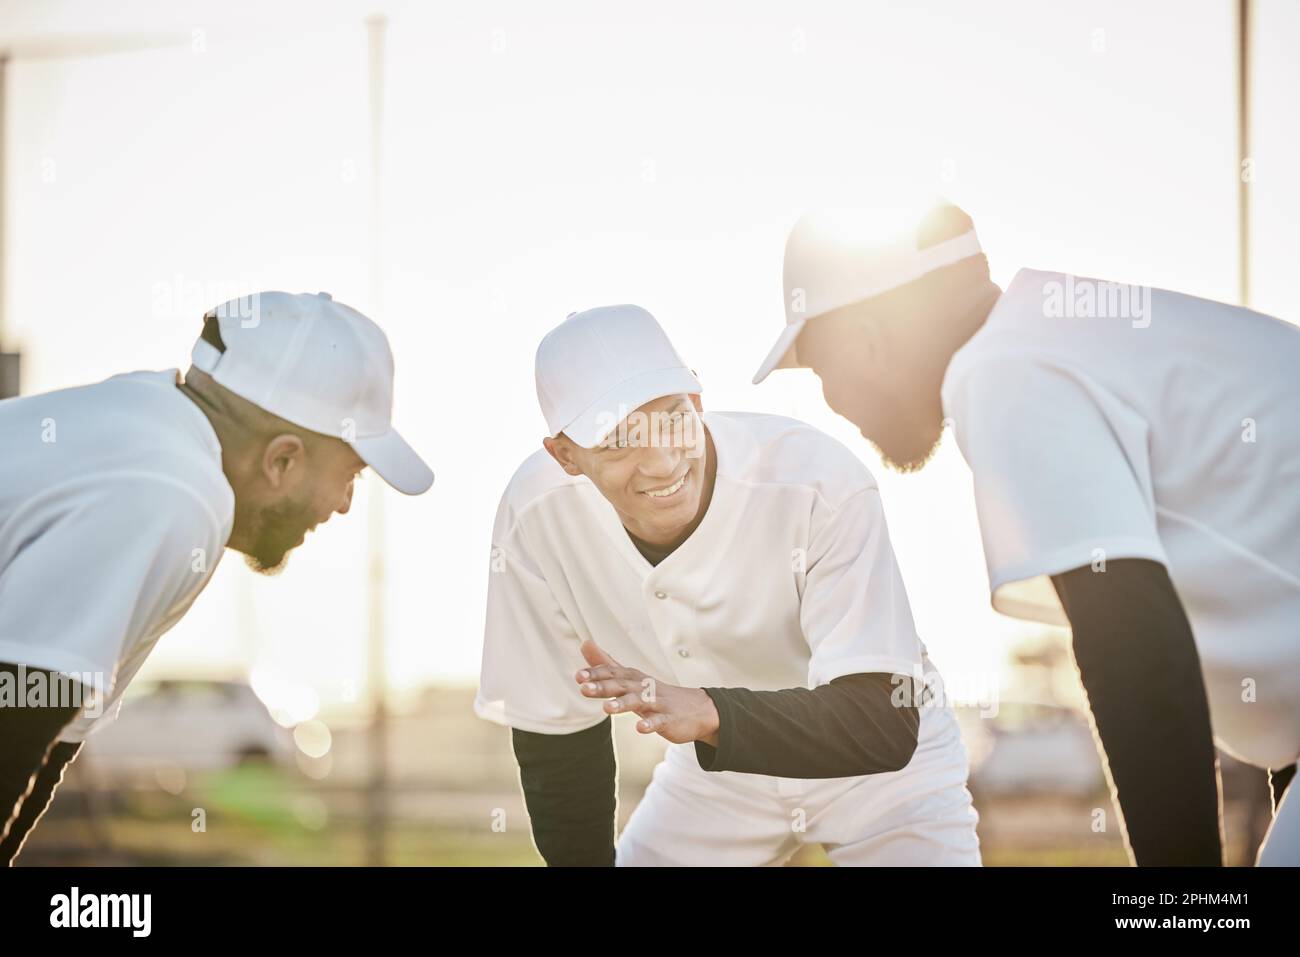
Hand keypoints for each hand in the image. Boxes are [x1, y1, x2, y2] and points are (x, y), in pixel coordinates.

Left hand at [575, 639, 719, 746]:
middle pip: (623, 685)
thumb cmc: (657, 693)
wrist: (696, 709)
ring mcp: (658, 703)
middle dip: (604, 687)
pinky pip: (660, 721)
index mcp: (634, 678)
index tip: (579, 676)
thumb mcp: (631, 678)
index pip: (613, 673)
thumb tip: (585, 644)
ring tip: (607, 708)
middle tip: (584, 689)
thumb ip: (607, 664)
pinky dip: (650, 724)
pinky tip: (640, 728)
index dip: (596, 674)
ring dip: (623, 704)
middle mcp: (645, 688)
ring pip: (639, 702)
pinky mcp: (669, 719)